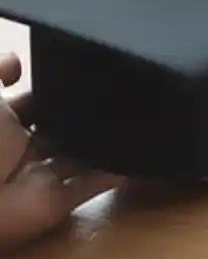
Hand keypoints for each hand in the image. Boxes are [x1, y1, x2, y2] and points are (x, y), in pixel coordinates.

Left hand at [0, 52, 122, 251]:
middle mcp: (24, 148)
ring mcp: (43, 175)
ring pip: (84, 156)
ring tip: (142, 116)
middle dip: (88, 114)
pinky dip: (118, 172)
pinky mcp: (60, 200)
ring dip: (107, 142)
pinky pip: (94, 184)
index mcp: (2, 125)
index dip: (59, 88)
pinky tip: (141, 151)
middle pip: (65, 128)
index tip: (92, 71)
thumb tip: (18, 57)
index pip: (38, 102)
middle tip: (124, 91)